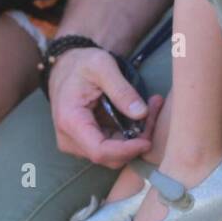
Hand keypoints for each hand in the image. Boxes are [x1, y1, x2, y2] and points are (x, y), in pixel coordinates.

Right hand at [49, 46, 163, 167]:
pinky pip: (114, 147)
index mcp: (70, 121)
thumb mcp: (102, 66)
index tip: (148, 141)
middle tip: (154, 110)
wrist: (67, 67)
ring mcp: (78, 144)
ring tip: (152, 106)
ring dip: (137, 136)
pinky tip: (143, 113)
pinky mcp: (88, 142)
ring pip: (116, 154)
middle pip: (111, 155)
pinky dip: (131, 134)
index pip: (100, 151)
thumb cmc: (82, 64)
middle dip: (137, 140)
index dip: (126, 151)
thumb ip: (121, 90)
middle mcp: (70, 139)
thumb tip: (141, 113)